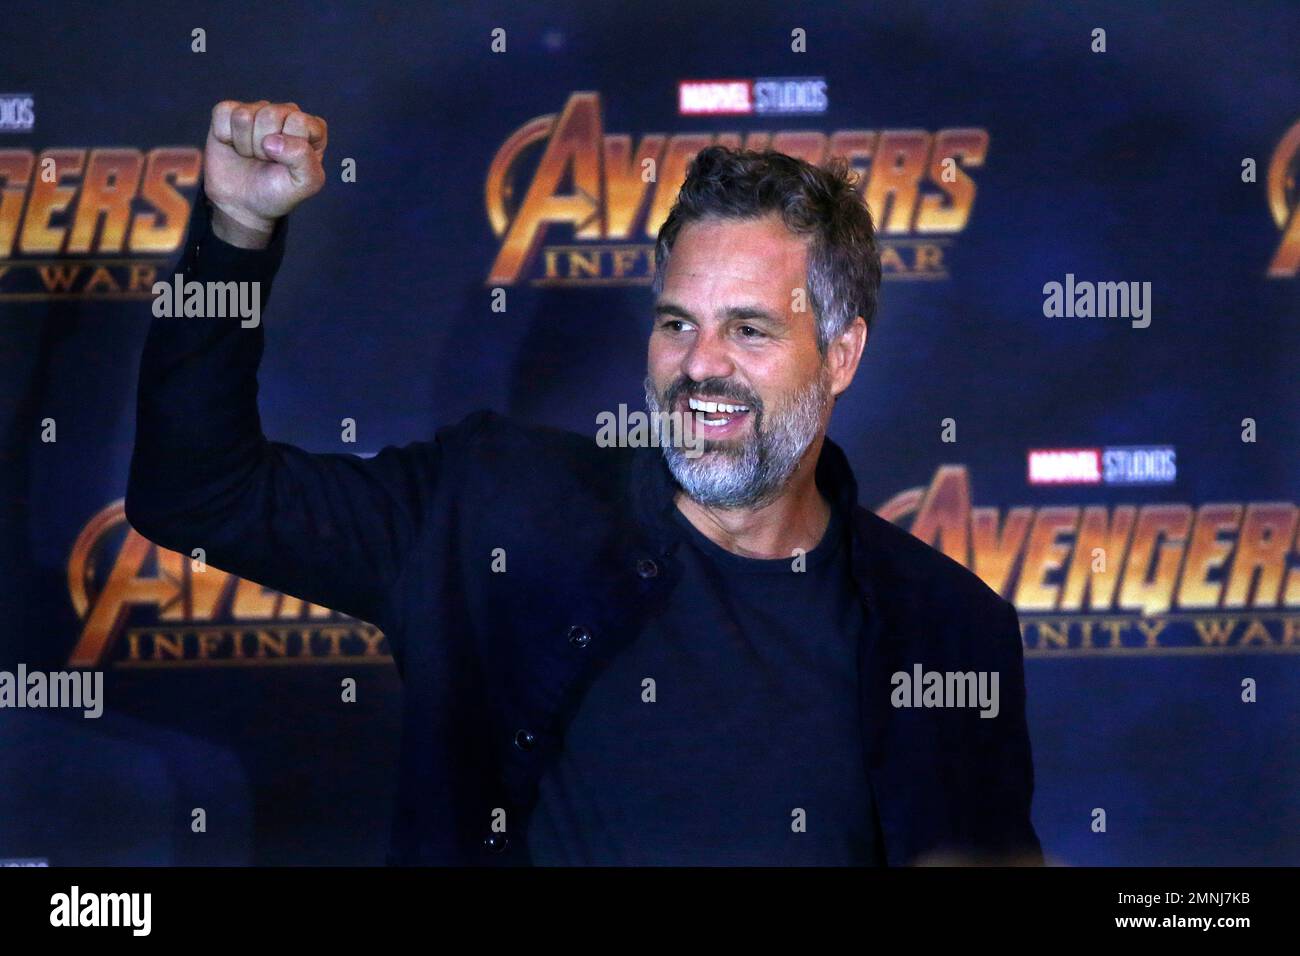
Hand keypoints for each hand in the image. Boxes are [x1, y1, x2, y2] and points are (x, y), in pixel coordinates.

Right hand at [203, 100, 326, 245]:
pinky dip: (224, 135)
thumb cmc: (279, 191)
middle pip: (269, 115)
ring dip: (244, 144)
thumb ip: (304, 159)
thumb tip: (272, 140)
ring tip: (252, 155)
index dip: (287, 148)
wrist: (244, 205)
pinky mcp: (229, 112)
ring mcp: (257, 110)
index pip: (298, 121)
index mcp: (311, 128)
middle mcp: (286, 113)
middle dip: (263, 147)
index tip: (286, 164)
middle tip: (266, 161)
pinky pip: (223, 112)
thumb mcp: (305, 183)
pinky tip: (233, 145)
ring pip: (244, 116)